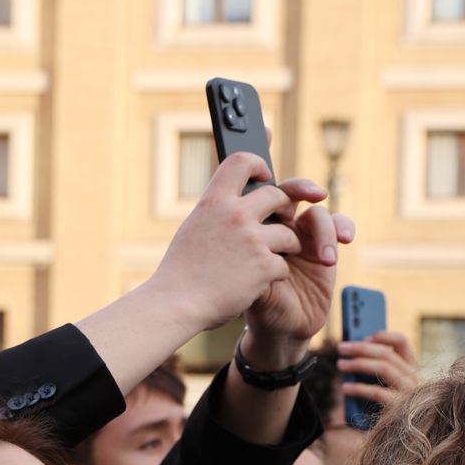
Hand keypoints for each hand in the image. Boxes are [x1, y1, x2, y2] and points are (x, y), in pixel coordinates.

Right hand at [145, 154, 349, 342]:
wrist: (176, 304)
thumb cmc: (181, 271)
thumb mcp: (194, 228)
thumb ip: (216, 211)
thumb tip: (233, 198)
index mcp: (214, 201)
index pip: (242, 161)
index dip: (259, 163)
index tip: (265, 174)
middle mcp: (235, 214)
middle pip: (278, 195)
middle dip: (285, 208)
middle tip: (283, 219)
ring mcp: (252, 240)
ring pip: (288, 234)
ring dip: (286, 246)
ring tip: (273, 258)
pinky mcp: (264, 266)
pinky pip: (283, 265)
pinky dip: (275, 275)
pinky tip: (260, 283)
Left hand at [243, 176, 353, 361]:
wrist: (280, 330)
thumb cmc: (257, 306)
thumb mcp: (248, 286)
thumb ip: (250, 264)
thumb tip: (249, 246)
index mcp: (255, 228)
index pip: (259, 194)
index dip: (266, 177)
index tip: (272, 179)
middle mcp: (280, 227)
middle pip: (291, 193)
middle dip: (303, 188)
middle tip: (314, 194)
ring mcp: (305, 237)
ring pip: (318, 214)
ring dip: (326, 230)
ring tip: (327, 259)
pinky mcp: (327, 248)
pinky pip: (340, 226)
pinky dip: (344, 228)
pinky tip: (344, 241)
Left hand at [334, 330, 419, 413]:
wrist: (392, 444)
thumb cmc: (381, 412)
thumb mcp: (379, 386)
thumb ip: (372, 369)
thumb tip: (352, 351)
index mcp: (410, 370)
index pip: (401, 342)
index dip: (381, 336)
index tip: (362, 337)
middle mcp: (414, 378)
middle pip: (387, 353)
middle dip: (361, 348)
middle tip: (341, 348)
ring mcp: (410, 393)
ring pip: (384, 367)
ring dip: (358, 363)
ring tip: (340, 365)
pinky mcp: (401, 408)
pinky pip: (378, 392)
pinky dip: (359, 388)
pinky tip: (345, 388)